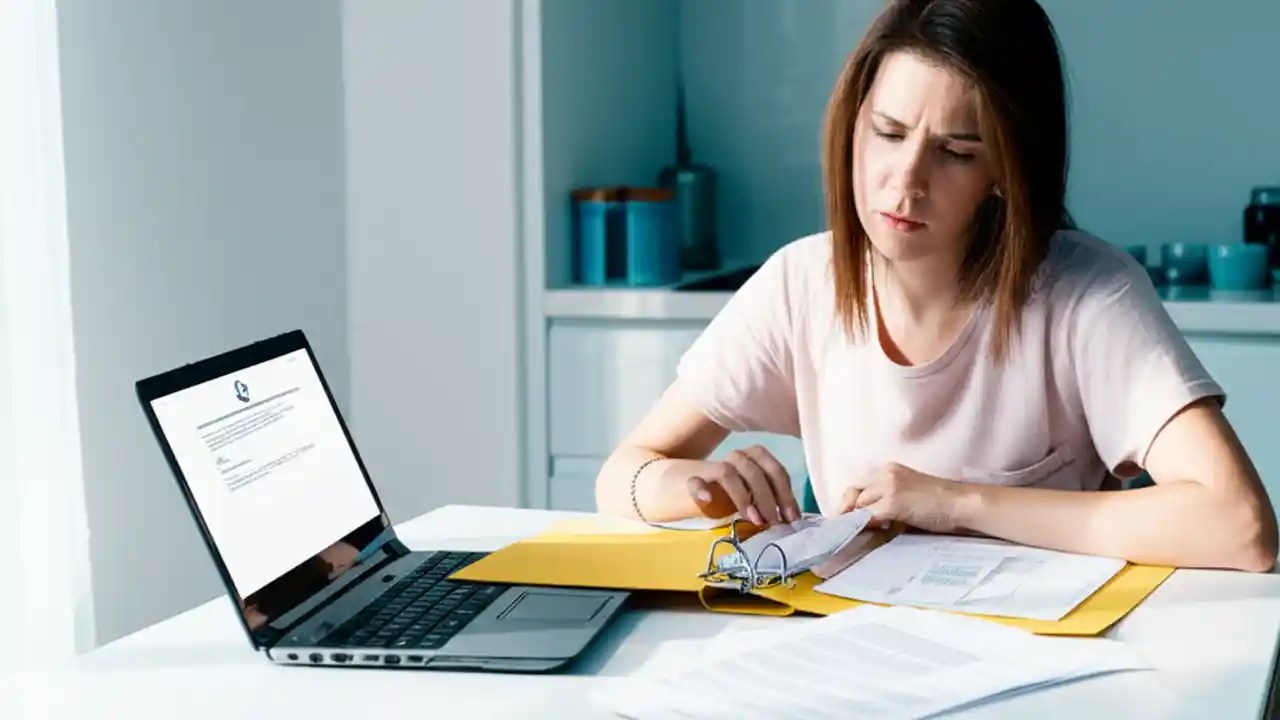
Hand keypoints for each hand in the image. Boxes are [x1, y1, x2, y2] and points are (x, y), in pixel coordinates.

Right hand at [686, 445, 799, 525]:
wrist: (682, 489)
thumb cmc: (725, 496)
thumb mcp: (751, 498)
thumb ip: (769, 501)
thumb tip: (792, 517)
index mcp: (753, 459)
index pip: (774, 469)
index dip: (786, 493)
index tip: (791, 517)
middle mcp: (735, 459)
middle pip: (755, 471)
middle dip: (768, 497)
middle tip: (774, 521)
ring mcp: (711, 469)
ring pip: (728, 473)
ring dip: (743, 497)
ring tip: (753, 519)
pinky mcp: (690, 482)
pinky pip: (695, 482)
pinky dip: (701, 489)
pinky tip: (707, 499)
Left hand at [837, 463, 964, 533]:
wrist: (960, 503)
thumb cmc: (940, 504)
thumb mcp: (908, 495)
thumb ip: (887, 500)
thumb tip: (867, 518)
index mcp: (889, 470)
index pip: (859, 485)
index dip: (850, 503)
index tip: (846, 517)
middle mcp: (886, 474)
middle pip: (853, 492)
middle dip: (847, 511)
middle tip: (846, 528)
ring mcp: (889, 487)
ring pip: (859, 505)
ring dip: (857, 520)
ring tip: (859, 533)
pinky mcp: (893, 502)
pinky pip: (869, 516)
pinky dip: (866, 525)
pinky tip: (873, 533)